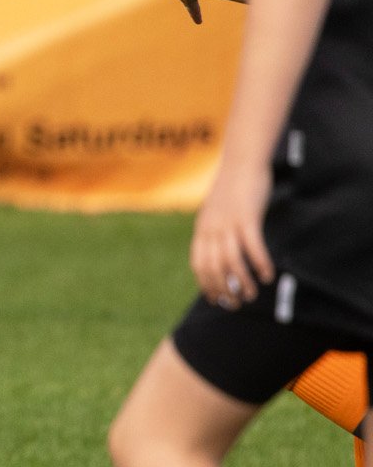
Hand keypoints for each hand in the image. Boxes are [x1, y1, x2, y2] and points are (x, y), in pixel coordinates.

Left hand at [190, 158, 274, 306]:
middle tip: (237, 304)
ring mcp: (228, 223)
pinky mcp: (246, 217)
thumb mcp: (218, 213)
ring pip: (231, 260)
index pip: (199, 264)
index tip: (217, 300)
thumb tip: (222, 256)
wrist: (241, 162)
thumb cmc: (233, 190)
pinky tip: (267, 275)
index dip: (207, 284)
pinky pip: (252, 246)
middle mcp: (211, 228)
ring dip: (241, 281)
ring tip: (252, 295)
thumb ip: (217, 232)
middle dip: (224, 289)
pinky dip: (259, 263)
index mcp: (202, 229)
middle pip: (213, 267)